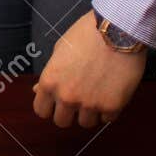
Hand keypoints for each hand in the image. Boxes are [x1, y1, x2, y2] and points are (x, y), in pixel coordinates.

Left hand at [32, 12, 146, 127]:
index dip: (49, 107)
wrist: (117, 31)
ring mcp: (90, 104)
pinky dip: (109, 109)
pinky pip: (107, 119)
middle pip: (62, 122)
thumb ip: (50, 75)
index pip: (41, 111)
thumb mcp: (59, 51)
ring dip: (89, 112)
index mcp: (49, 82)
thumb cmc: (86, 35)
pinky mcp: (112, 106)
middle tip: (77, 99)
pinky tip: (110, 92)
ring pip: (86, 123)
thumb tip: (38, 91)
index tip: (56, 102)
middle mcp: (67, 97)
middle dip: (68, 112)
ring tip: (96, 93)